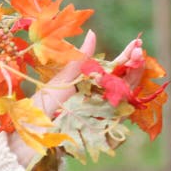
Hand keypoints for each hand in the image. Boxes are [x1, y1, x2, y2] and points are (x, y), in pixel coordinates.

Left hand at [7, 31, 145, 169]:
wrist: (32, 137)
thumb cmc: (41, 107)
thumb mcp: (62, 81)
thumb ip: (80, 61)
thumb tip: (93, 34)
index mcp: (86, 83)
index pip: (111, 67)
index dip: (124, 57)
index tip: (136, 43)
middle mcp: (97, 96)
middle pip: (122, 78)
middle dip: (132, 64)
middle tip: (139, 49)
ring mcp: (102, 111)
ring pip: (126, 92)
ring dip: (134, 76)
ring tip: (138, 59)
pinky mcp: (105, 127)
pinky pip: (122, 110)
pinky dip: (129, 96)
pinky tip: (133, 81)